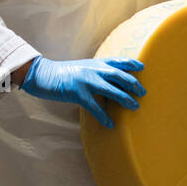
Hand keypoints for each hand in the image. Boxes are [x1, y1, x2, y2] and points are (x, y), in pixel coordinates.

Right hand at [19, 55, 144, 128]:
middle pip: (119, 75)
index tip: (142, 67)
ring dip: (125, 99)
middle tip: (143, 92)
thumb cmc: (64, 73)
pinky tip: (110, 124)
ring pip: (112, 90)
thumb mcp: (83, 67)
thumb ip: (97, 71)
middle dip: (133, 84)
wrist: (43, 74)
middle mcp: (93, 70)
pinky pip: (95, 107)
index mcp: (95, 63)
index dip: (131, 63)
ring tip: (135, 107)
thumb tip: (111, 79)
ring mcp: (86, 81)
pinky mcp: (78, 93)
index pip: (117, 61)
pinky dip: (104, 116)